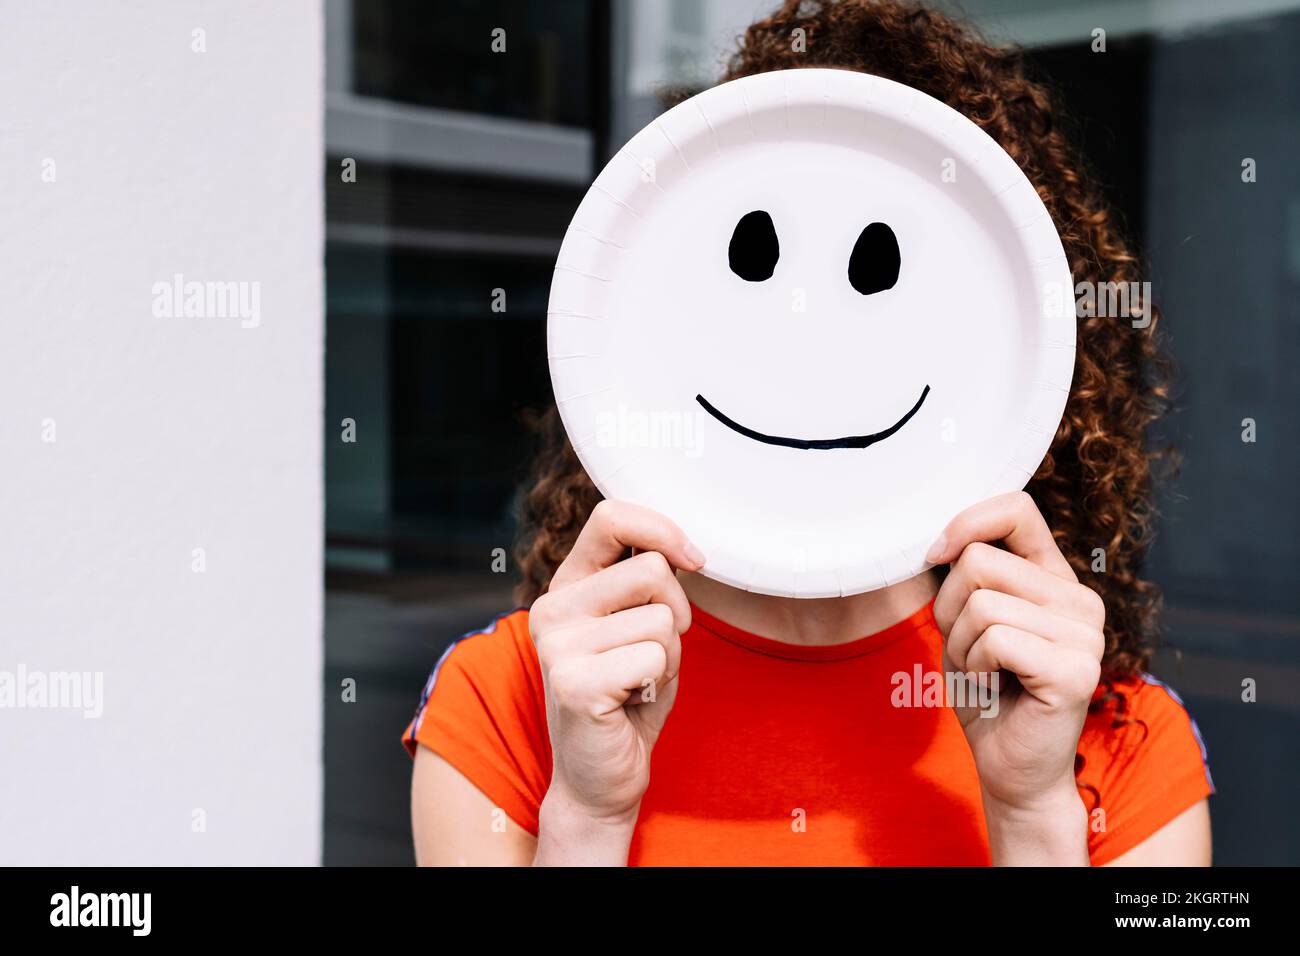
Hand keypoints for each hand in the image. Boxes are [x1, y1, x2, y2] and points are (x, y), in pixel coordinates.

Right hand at [529, 500, 703, 864]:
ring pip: (662, 620)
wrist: (600, 780)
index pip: (611, 518)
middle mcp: (552, 609)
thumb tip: (685, 551)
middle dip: (677, 614)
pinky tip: (629, 705)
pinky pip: (656, 658)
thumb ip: (648, 584)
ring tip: (638, 684)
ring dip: (669, 658)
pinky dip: (659, 683)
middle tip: (653, 655)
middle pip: (652, 571)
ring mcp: (558, 645)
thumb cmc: (628, 700)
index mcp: (566, 587)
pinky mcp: (574, 683)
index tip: (692, 560)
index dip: (662, 529)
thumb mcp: (639, 628)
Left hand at [927, 491, 1103, 863]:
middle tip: (970, 650)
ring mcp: (1085, 635)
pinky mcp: (1075, 669)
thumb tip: (942, 535)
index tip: (935, 554)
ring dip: (960, 644)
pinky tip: (995, 688)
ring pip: (981, 602)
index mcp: (1056, 580)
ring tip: (984, 673)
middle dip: (949, 607)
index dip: (965, 523)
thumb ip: (967, 574)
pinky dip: (974, 665)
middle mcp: (1081, 600)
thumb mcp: (966, 620)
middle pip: (978, 561)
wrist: (1011, 769)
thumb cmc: (986, 692)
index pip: (1016, 510)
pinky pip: (994, 638)